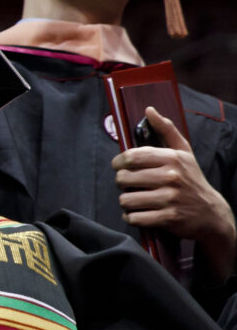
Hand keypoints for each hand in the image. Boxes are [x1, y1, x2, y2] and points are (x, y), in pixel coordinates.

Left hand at [113, 106, 236, 279]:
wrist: (211, 212)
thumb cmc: (192, 179)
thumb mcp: (183, 152)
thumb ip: (166, 130)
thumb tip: (149, 110)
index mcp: (172, 159)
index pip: (131, 157)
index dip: (118, 162)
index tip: (119, 166)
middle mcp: (171, 177)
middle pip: (123, 179)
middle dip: (121, 183)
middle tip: (128, 184)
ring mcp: (170, 199)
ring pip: (126, 199)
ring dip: (126, 201)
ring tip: (134, 199)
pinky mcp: (168, 218)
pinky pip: (135, 218)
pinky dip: (132, 217)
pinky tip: (138, 213)